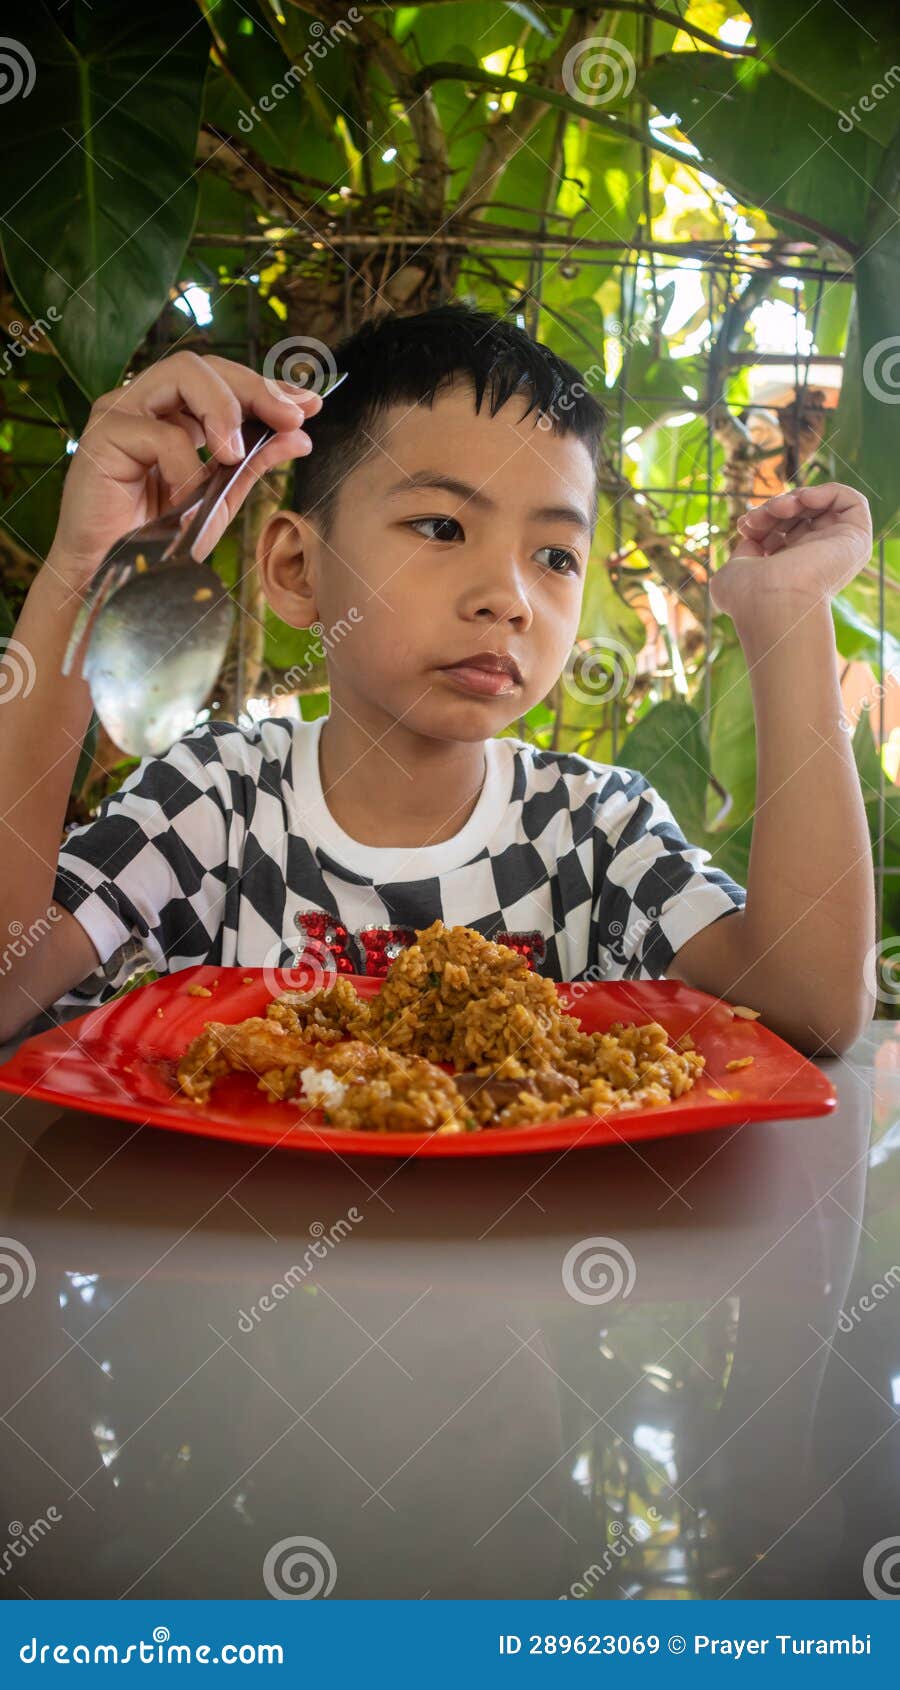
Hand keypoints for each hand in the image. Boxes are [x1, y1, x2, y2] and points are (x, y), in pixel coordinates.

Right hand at [45, 351, 323, 588]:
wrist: (114, 575)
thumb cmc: (157, 539)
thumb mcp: (220, 499)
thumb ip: (255, 464)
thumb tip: (300, 435)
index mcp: (175, 414)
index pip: (225, 382)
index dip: (267, 388)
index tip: (309, 405)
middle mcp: (147, 403)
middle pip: (205, 366)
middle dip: (255, 388)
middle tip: (289, 417)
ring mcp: (122, 412)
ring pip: (181, 373)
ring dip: (222, 409)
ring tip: (235, 453)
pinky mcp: (104, 434)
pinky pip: (160, 431)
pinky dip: (185, 463)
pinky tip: (187, 495)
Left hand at [710, 482, 872, 622]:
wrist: (773, 603)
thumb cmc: (748, 597)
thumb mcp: (734, 572)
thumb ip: (743, 553)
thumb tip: (752, 539)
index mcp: (791, 569)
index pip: (781, 531)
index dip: (762, 519)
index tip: (744, 525)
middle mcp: (816, 559)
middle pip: (799, 516)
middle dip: (773, 508)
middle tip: (756, 518)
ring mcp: (837, 548)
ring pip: (821, 506)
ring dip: (794, 497)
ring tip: (777, 509)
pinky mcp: (856, 538)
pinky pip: (850, 501)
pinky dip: (826, 491)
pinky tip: (804, 500)